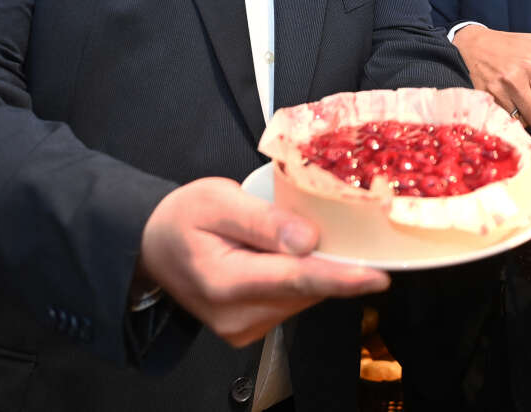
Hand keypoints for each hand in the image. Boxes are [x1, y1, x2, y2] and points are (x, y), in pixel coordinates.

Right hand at [139, 177, 389, 346]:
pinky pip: (294, 301)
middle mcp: (237, 316)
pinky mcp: (250, 328)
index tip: (380, 275)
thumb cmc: (182, 217)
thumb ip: (264, 221)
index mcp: (225, 283)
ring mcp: (244, 328)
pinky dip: (304, 278)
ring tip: (307, 235)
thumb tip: (310, 239)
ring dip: (319, 269)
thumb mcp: (217, 201)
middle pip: (307, 290)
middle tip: (352, 228)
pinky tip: (295, 254)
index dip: (342, 277)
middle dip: (336, 263)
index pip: (297, 280)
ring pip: (304, 297)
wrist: (150, 246)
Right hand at [452, 26, 530, 127]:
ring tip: (522, 104)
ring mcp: (497, 91)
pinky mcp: (484, 99)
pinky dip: (510, 117)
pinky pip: (505, 120)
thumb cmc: (507, 44)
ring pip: (521, 121)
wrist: (469, 44)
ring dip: (525, 118)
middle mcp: (514, 79)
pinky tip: (509, 106)